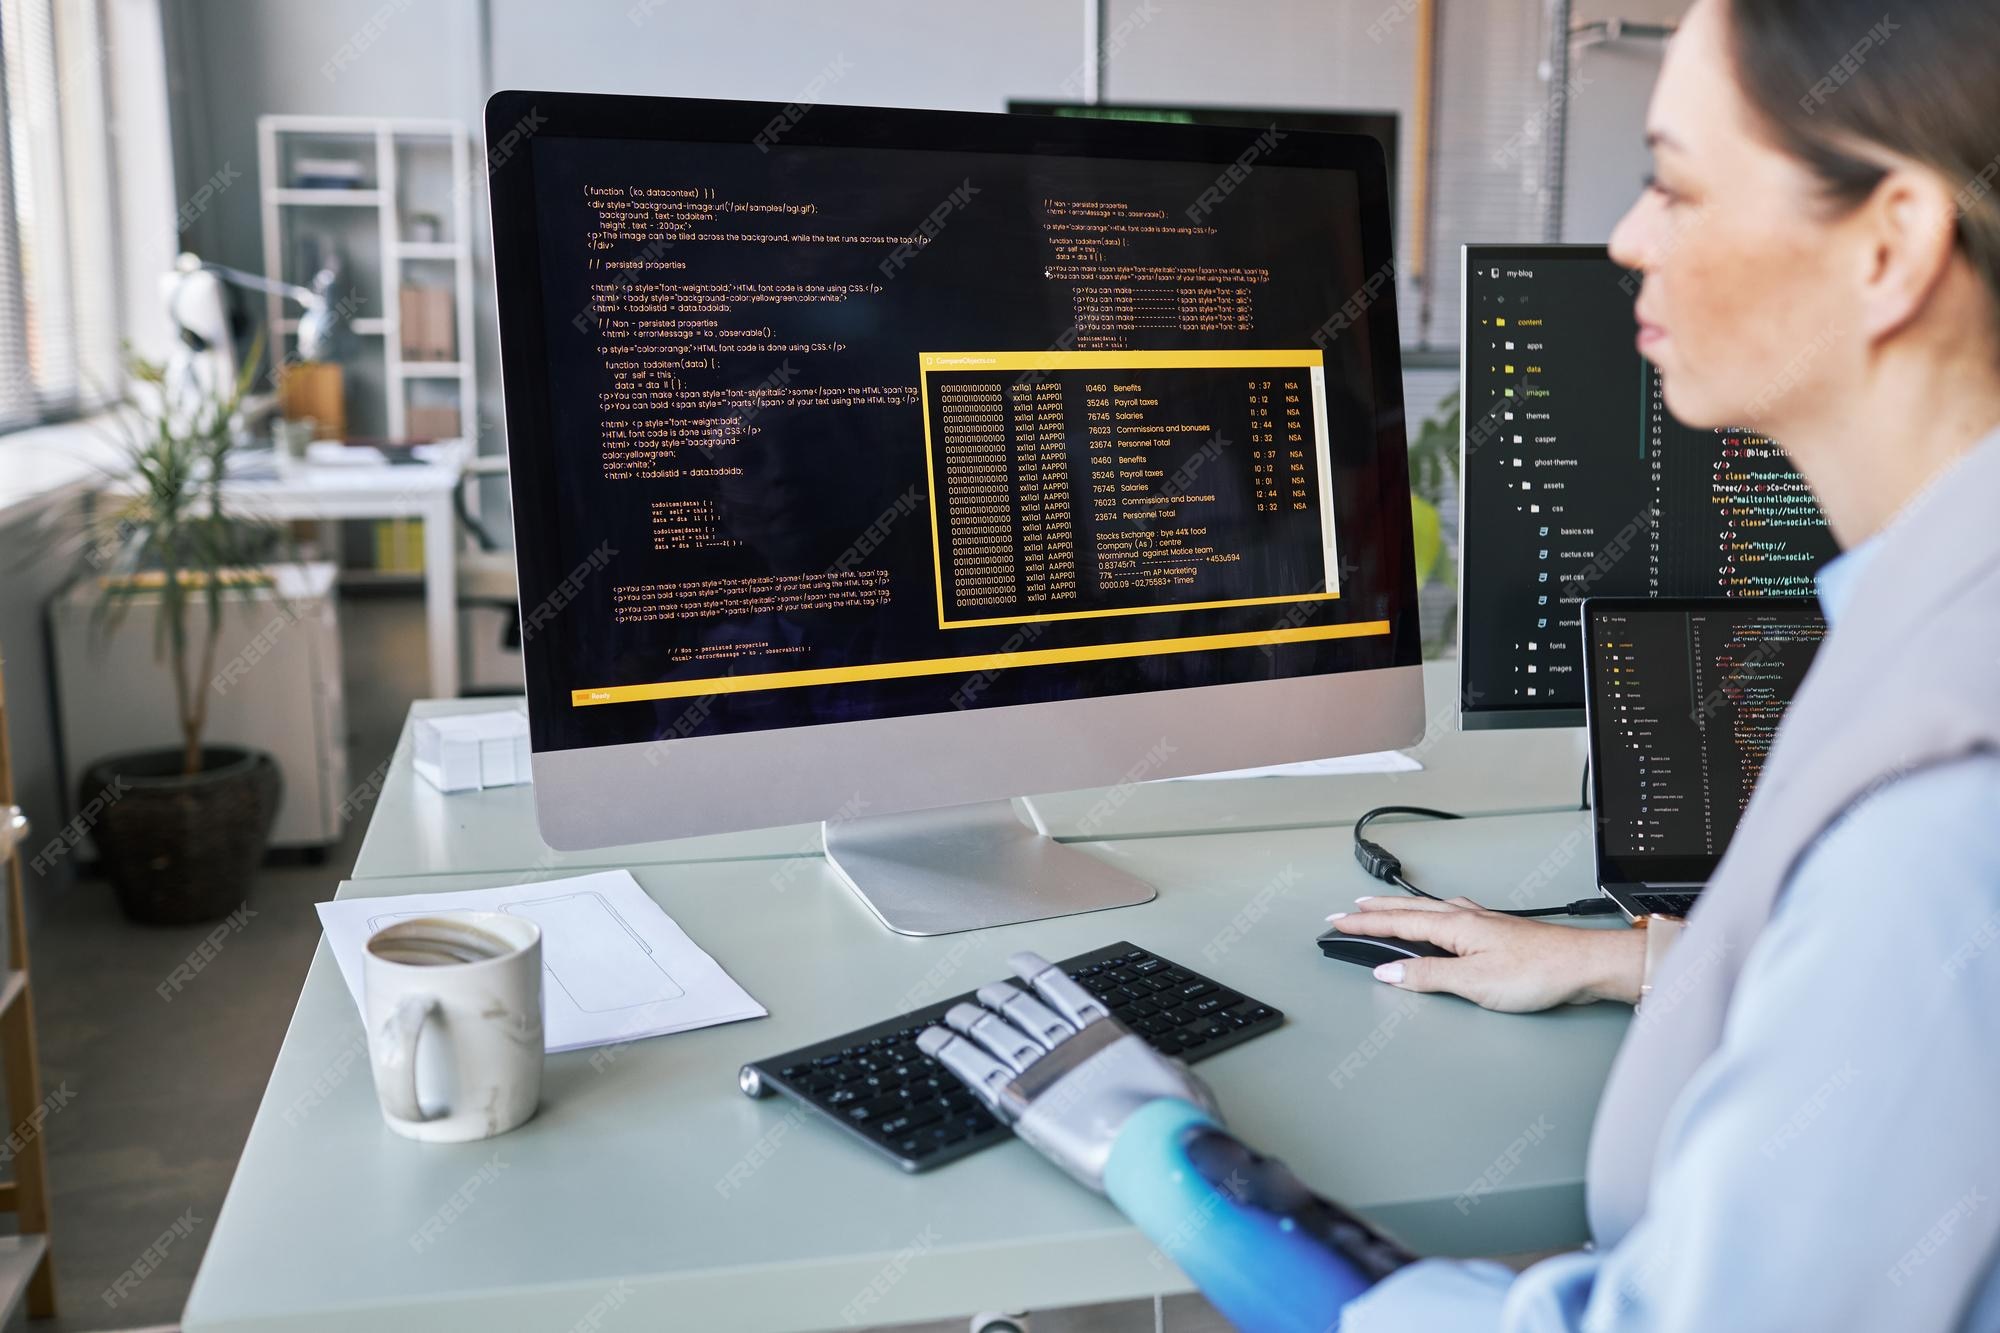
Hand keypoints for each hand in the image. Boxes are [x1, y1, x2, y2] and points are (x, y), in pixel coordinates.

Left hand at [917, 951, 1218, 1191]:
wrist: (1151, 1149)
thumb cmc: (1171, 1120)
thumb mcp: (1179, 1083)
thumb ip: (1162, 1070)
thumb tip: (1161, 1069)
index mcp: (1103, 1035)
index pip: (1063, 992)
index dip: (1037, 974)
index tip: (1019, 961)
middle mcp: (1066, 1045)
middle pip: (1021, 1011)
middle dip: (999, 1001)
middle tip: (982, 995)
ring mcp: (1040, 1067)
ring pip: (993, 1031)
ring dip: (969, 1019)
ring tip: (954, 1013)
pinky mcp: (1018, 1097)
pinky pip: (974, 1064)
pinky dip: (950, 1047)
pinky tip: (933, 1037)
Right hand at [1327, 895, 1643, 1011]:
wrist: (1584, 965)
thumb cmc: (1538, 972)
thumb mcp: (1474, 982)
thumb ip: (1428, 977)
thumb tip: (1389, 973)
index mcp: (1455, 926)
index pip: (1397, 924)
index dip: (1364, 924)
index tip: (1338, 922)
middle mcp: (1466, 917)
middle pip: (1409, 910)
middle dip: (1375, 911)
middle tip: (1348, 910)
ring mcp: (1482, 922)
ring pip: (1429, 910)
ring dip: (1400, 910)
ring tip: (1381, 908)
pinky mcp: (1496, 931)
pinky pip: (1449, 914)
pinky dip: (1429, 914)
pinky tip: (1438, 918)